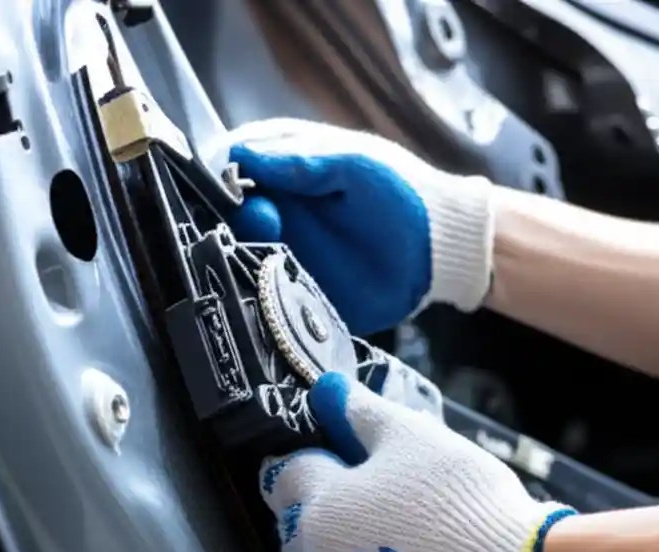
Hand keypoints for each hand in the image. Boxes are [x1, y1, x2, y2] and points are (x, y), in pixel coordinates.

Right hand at [223, 118, 495, 335]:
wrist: (438, 250)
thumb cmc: (400, 192)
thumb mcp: (353, 164)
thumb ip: (301, 161)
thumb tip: (242, 157)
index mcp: (281, 161)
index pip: (228, 160)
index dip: (219, 173)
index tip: (229, 189)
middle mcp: (271, 203)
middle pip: (219, 208)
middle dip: (224, 216)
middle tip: (260, 221)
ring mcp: (277, 245)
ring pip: (232, 249)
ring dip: (236, 252)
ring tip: (265, 250)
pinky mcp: (289, 283)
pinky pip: (257, 288)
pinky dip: (254, 287)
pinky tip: (268, 282)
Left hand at [260, 371, 575, 551]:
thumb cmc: (450, 493)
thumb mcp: (405, 433)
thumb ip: (358, 410)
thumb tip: (326, 388)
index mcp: (315, 512)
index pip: (281, 475)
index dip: (306, 448)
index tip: (334, 435)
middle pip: (297, 516)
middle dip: (317, 490)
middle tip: (363, 463)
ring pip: (325, 547)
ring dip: (343, 520)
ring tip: (391, 494)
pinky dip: (371, 549)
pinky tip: (410, 530)